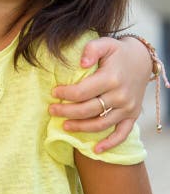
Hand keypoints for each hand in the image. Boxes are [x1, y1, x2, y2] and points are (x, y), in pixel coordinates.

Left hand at [49, 36, 151, 152]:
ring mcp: (127, 108)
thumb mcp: (104, 43)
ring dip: (81, 128)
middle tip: (51, 110)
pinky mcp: (132, 115)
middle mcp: (120, 96)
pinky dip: (110, 144)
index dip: (65, 94)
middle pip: (88, 110)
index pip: (82, 92)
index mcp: (111, 78)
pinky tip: (96, 150)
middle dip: (67, 112)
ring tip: (64, 126)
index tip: (53, 93)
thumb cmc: (117, 52)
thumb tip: (81, 63)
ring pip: (101, 124)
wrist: (141, 60)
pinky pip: (122, 133)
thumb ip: (91, 50)